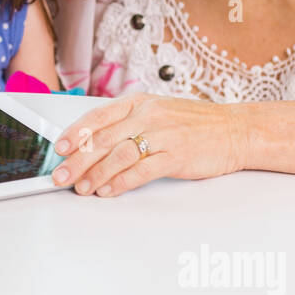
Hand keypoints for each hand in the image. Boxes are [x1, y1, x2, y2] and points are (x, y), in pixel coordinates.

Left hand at [50, 94, 247, 196]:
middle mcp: (148, 116)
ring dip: (96, 175)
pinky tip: (108, 191)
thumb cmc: (194, 124)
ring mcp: (163, 135)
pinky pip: (141, 171)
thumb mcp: (157, 113)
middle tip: (61, 176)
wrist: (236, 130)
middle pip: (103, 139)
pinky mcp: (176, 156)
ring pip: (119, 156)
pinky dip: (121, 183)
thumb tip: (91, 145)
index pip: (98, 117)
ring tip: (82, 188)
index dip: (75, 133)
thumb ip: (127, 124)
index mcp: (139, 103)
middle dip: (77, 160)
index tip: (59, 149)